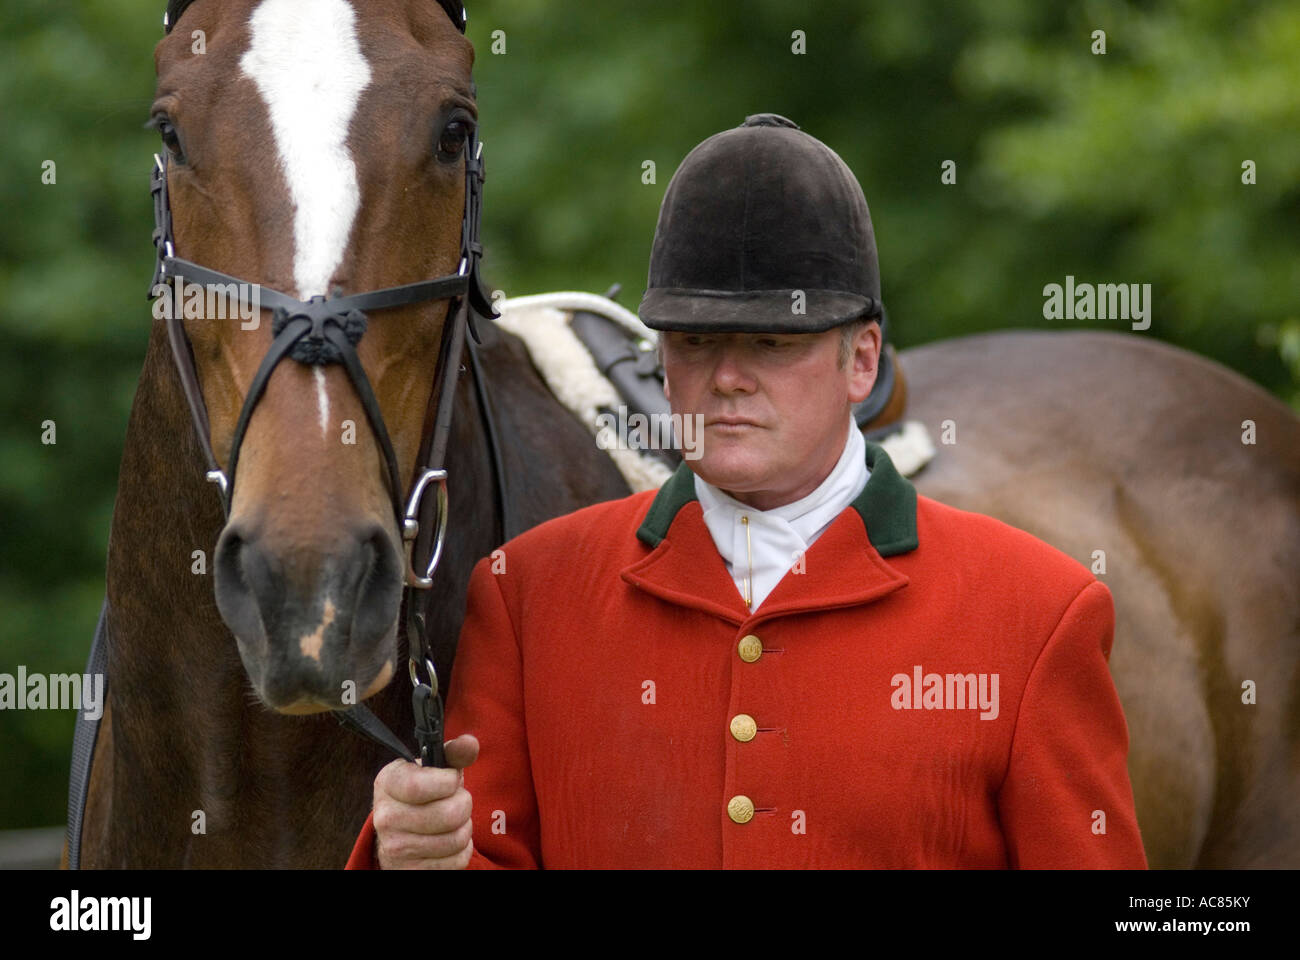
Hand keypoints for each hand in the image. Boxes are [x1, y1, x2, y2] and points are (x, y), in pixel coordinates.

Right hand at [372, 734, 479, 868]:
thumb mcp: (433, 769)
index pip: (420, 786)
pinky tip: (448, 840)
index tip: (452, 779)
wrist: (401, 832)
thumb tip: (470, 743)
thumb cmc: (422, 793)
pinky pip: (456, 860)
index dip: (448, 782)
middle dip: (463, 804)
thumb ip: (453, 754)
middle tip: (456, 801)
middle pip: (448, 814)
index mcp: (388, 783)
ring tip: (453, 821)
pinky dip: (462, 850)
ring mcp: (395, 847)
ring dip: (464, 828)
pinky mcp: (410, 870)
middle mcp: (385, 816)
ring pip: (455, 839)